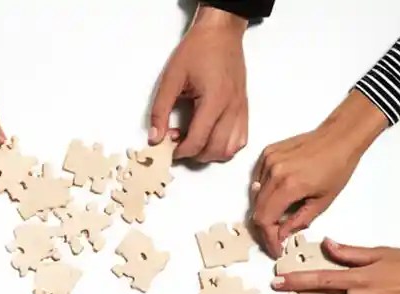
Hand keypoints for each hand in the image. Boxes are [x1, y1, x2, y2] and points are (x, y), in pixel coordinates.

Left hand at [150, 6, 249, 162]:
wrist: (220, 33)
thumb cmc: (197, 50)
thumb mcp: (171, 78)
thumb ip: (161, 110)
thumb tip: (155, 137)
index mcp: (214, 100)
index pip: (198, 140)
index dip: (180, 151)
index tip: (168, 147)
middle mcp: (232, 107)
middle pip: (216, 150)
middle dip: (194, 154)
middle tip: (178, 142)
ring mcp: (241, 109)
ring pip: (231, 148)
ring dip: (211, 153)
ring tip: (195, 139)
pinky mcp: (244, 107)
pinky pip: (240, 138)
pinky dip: (225, 145)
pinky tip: (211, 136)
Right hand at [250, 90, 388, 255]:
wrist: (339, 137)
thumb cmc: (337, 167)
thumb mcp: (322, 201)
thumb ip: (298, 221)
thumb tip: (281, 236)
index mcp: (289, 185)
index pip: (265, 220)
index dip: (268, 239)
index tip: (276, 248)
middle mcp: (273, 172)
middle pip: (256, 210)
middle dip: (265, 230)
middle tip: (275, 240)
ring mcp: (268, 161)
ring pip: (254, 197)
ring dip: (264, 212)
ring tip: (277, 221)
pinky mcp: (267, 154)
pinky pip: (257, 181)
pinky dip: (263, 194)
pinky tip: (277, 199)